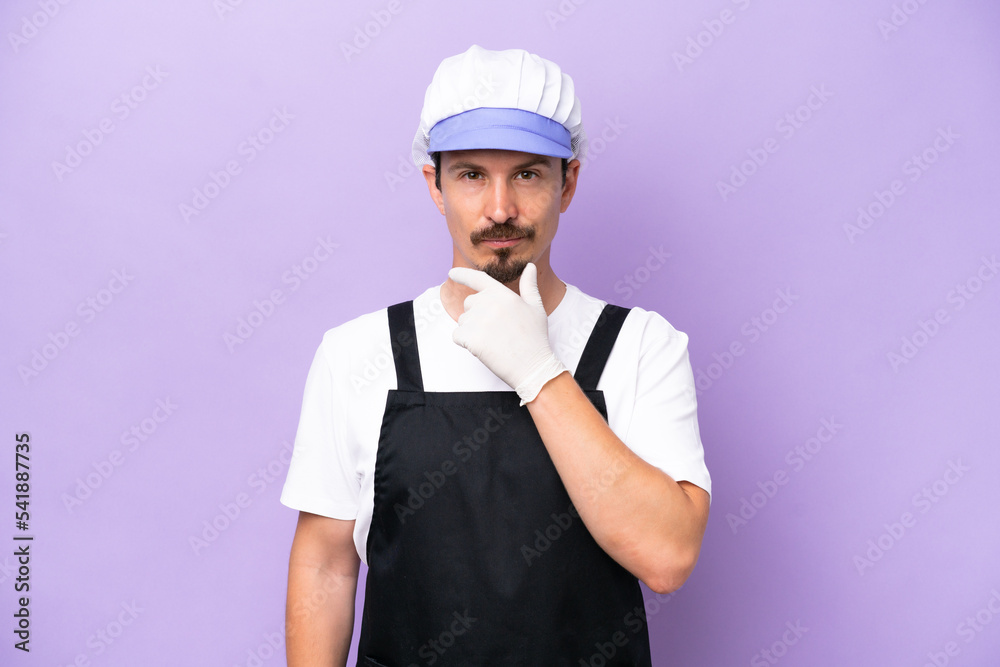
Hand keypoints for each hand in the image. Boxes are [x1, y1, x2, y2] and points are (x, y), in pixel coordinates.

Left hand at [448, 262, 566, 404]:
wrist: (532, 365)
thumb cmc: (535, 338)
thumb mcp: (536, 307)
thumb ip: (529, 286)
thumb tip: (530, 267)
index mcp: (502, 294)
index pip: (478, 279)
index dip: (463, 274)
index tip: (452, 273)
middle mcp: (488, 303)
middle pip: (469, 304)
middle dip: (477, 315)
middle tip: (496, 331)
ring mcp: (477, 320)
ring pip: (462, 321)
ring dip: (472, 331)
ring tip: (492, 341)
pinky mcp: (469, 337)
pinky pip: (457, 336)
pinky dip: (466, 343)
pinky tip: (483, 348)